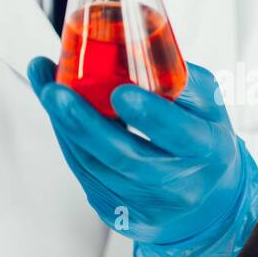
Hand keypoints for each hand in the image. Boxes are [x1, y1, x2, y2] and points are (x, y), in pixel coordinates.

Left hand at [28, 57, 257, 256]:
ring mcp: (146, 205)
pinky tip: (57, 115)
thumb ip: (177, 75)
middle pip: (123, 156)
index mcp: (206, 149)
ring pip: (95, 166)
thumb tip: (133, 42)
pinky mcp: (119, 214)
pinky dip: (68, 141)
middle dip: (83, 122)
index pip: (178, 133)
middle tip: (55, 91)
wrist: (209, 203)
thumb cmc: (204, 142)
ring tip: (47, 90)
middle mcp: (179, 184)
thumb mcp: (210, 105)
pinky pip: (86, 174)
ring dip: (65, 126)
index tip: (120, 92)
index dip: (150, 115)